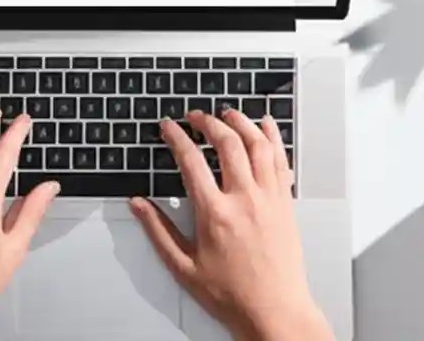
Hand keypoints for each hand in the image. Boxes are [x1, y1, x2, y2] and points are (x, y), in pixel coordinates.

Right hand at [129, 110, 333, 340]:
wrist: (274, 311)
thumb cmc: (232, 294)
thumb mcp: (183, 267)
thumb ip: (158, 231)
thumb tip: (138, 205)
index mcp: (215, 214)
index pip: (192, 161)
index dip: (177, 137)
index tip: (169, 127)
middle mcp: (244, 200)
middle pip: (227, 143)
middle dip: (208, 121)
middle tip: (195, 116)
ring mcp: (269, 199)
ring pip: (257, 145)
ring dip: (241, 122)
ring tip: (227, 113)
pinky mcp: (285, 203)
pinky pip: (281, 160)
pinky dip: (273, 137)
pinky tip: (266, 126)